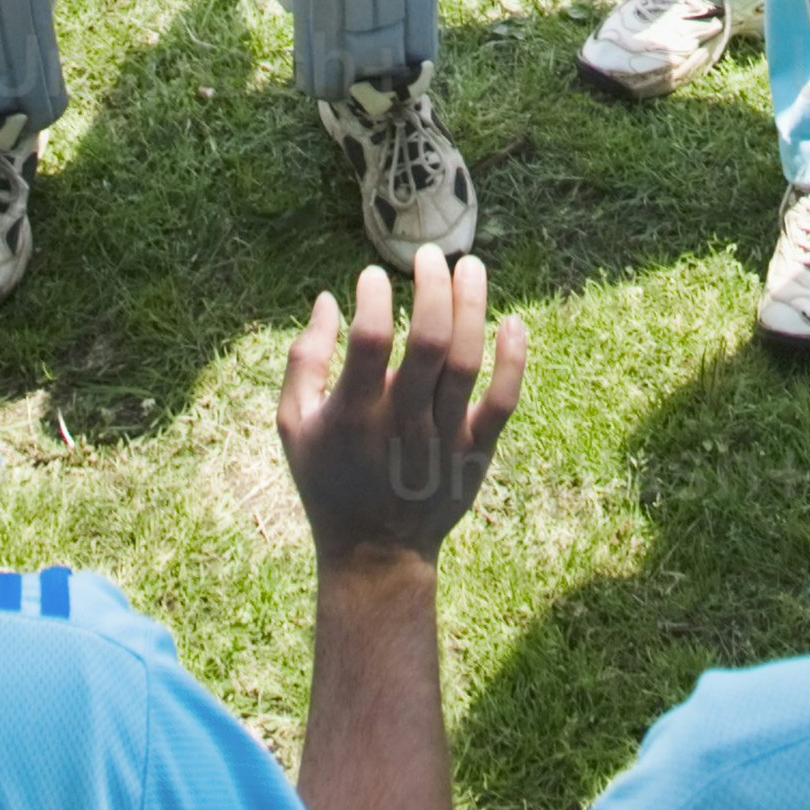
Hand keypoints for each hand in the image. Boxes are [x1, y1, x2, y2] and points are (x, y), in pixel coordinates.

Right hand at [277, 252, 525, 571]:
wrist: (376, 555)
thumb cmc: (329, 480)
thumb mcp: (295, 426)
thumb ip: (303, 360)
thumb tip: (325, 298)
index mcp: (354, 415)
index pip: (369, 340)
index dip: (373, 298)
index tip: (374, 275)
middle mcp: (402, 424)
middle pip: (429, 341)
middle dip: (433, 287)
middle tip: (430, 255)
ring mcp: (444, 439)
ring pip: (467, 361)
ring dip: (473, 306)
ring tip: (470, 265)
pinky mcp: (476, 453)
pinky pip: (503, 400)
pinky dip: (514, 359)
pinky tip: (512, 320)